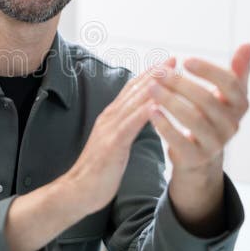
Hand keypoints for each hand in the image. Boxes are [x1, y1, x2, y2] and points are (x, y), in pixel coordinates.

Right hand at [62, 61, 174, 215]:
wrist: (77, 191)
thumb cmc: (98, 172)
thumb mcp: (113, 144)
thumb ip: (124, 130)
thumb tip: (139, 121)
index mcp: (110, 118)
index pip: (131, 91)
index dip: (149, 75)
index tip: (166, 63)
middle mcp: (109, 118)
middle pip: (134, 91)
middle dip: (154, 74)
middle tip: (172, 59)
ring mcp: (109, 130)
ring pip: (133, 103)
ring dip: (152, 87)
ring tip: (169, 73)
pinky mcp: (112, 144)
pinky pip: (131, 125)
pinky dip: (144, 112)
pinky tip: (158, 103)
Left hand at [146, 44, 249, 235]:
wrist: (201, 152)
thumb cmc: (212, 114)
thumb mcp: (227, 94)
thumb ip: (237, 70)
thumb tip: (248, 44)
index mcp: (240, 105)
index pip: (229, 83)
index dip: (209, 70)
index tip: (186, 60)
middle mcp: (232, 125)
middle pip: (207, 100)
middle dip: (181, 84)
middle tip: (159, 73)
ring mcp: (216, 143)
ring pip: (193, 119)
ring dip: (170, 101)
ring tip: (151, 88)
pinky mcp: (197, 157)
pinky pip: (180, 141)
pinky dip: (164, 125)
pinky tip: (151, 110)